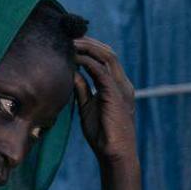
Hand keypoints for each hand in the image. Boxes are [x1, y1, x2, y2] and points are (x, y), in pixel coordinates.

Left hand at [73, 37, 137, 165]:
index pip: (105, 58)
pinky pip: (101, 71)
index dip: (89, 47)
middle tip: (68, 36)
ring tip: (69, 42)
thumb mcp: (87, 107)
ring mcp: (121, 87)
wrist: (114, 153)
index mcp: (117, 85)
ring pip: (106, 56)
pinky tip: (74, 57)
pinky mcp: (115, 94)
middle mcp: (122, 83)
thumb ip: (82, 88)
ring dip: (87, 47)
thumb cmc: (102, 134)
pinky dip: (87, 61)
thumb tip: (71, 72)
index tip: (70, 42)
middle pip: (107, 52)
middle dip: (88, 42)